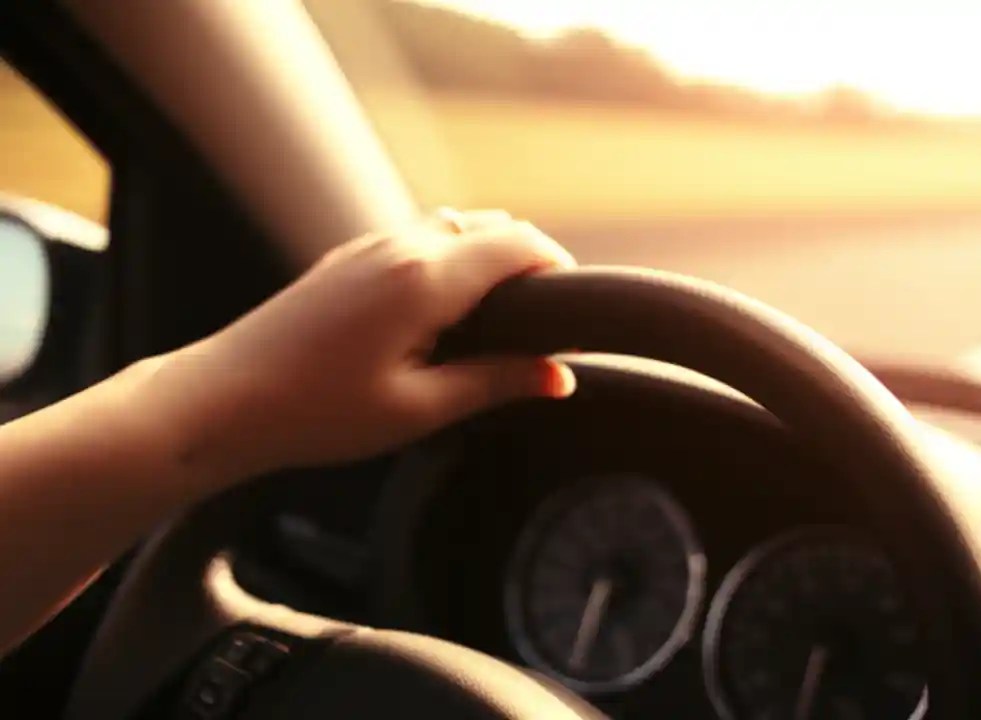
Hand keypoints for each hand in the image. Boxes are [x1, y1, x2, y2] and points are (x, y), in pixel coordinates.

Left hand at [136, 210, 575, 486]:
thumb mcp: (419, 409)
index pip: (520, 243)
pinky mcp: (347, 258)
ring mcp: (369, 245)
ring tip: (499, 319)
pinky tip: (444, 312)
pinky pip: (419, 236)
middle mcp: (401, 246)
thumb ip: (497, 383)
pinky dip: (451, 257)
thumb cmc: (316, 413)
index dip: (561, 268)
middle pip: (493, 225)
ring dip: (488, 256)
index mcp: (426, 279)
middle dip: (530, 262)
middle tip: (545, 322)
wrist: (222, 401)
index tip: (578, 312)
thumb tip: (561, 377)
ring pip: (455, 225)